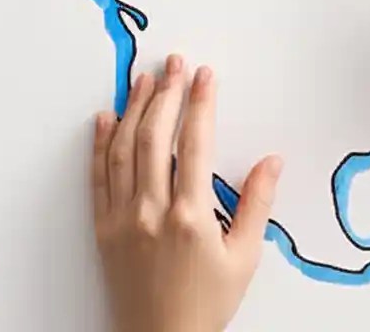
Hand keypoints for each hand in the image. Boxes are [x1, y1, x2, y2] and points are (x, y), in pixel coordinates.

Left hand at [91, 54, 282, 331]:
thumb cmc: (204, 306)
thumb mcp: (243, 258)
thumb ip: (256, 205)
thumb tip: (271, 161)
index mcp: (190, 216)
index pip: (195, 143)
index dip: (201, 103)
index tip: (206, 75)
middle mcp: (152, 211)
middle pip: (155, 137)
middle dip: (167, 93)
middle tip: (176, 63)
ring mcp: (123, 219)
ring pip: (123, 150)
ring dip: (133, 109)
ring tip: (143, 79)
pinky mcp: (104, 229)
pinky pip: (98, 178)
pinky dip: (100, 144)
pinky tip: (105, 119)